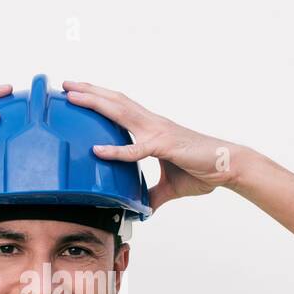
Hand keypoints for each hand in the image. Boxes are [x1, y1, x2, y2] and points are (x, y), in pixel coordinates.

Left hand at [61, 80, 244, 210]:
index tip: (79, 93)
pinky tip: (97, 150)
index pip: (121, 109)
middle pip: (115, 101)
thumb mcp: (170, 187)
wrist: (228, 166)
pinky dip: (116, 150)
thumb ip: (153, 196)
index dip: (100, 99)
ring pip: (121, 111)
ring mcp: (158, 132)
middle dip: (89, 91)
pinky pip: (136, 149)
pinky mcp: (165, 146)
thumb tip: (142, 210)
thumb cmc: (203, 171)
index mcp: (152, 129)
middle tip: (65, 84)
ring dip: (95, 102)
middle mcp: (152, 124)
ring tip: (73, 94)